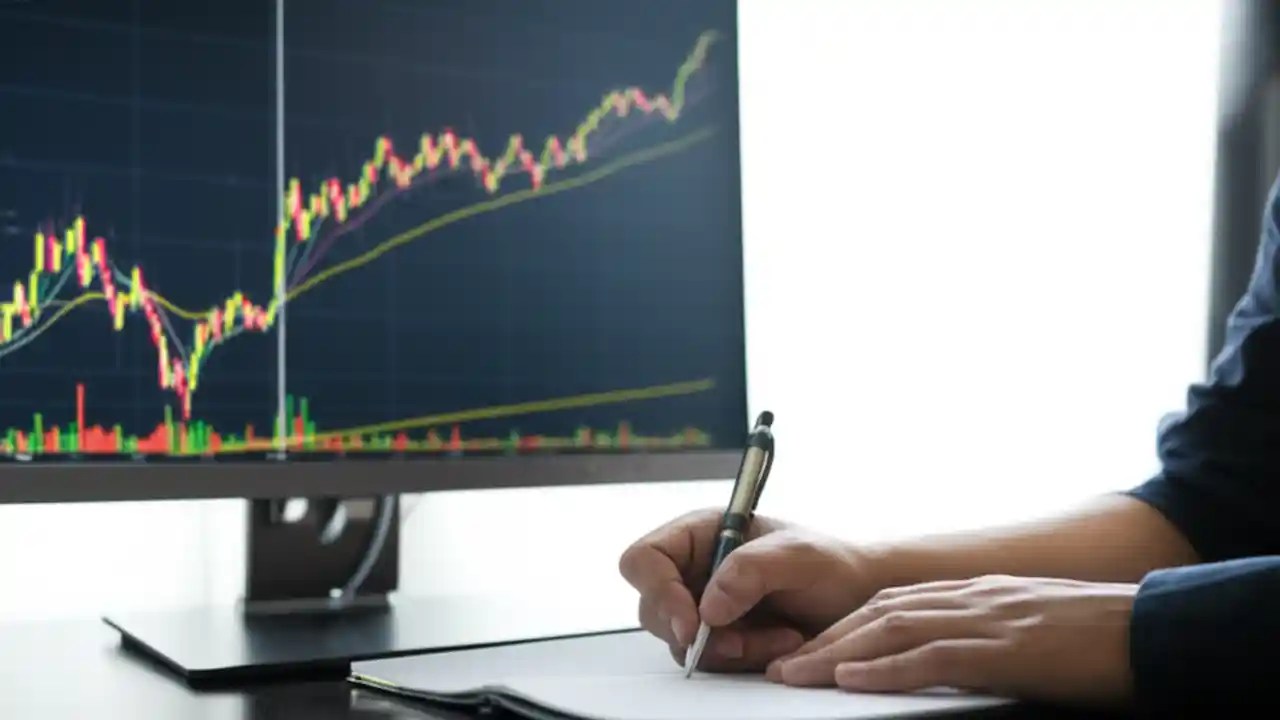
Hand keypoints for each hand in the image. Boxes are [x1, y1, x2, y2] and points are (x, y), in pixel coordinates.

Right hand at [618, 509, 877, 671]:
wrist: (860, 600)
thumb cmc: (834, 565)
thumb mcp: (799, 555)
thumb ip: (751, 569)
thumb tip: (708, 606)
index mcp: (703, 533)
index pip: (646, 558)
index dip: (658, 590)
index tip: (692, 623)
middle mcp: (695, 569)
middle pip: (654, 608)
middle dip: (698, 632)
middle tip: (742, 641)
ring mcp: (705, 606)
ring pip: (682, 642)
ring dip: (729, 649)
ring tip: (780, 638)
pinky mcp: (721, 638)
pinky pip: (711, 661)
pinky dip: (744, 660)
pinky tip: (780, 645)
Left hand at [765, 575, 1136, 706]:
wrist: (1151, 628)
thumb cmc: (1093, 636)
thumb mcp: (1025, 625)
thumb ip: (980, 633)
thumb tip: (941, 655)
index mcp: (973, 592)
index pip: (891, 603)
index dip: (844, 626)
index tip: (809, 649)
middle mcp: (969, 598)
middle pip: (878, 612)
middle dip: (825, 640)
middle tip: (783, 666)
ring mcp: (984, 620)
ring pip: (892, 629)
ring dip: (837, 654)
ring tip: (796, 676)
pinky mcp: (1003, 649)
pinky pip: (932, 657)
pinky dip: (886, 668)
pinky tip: (853, 681)